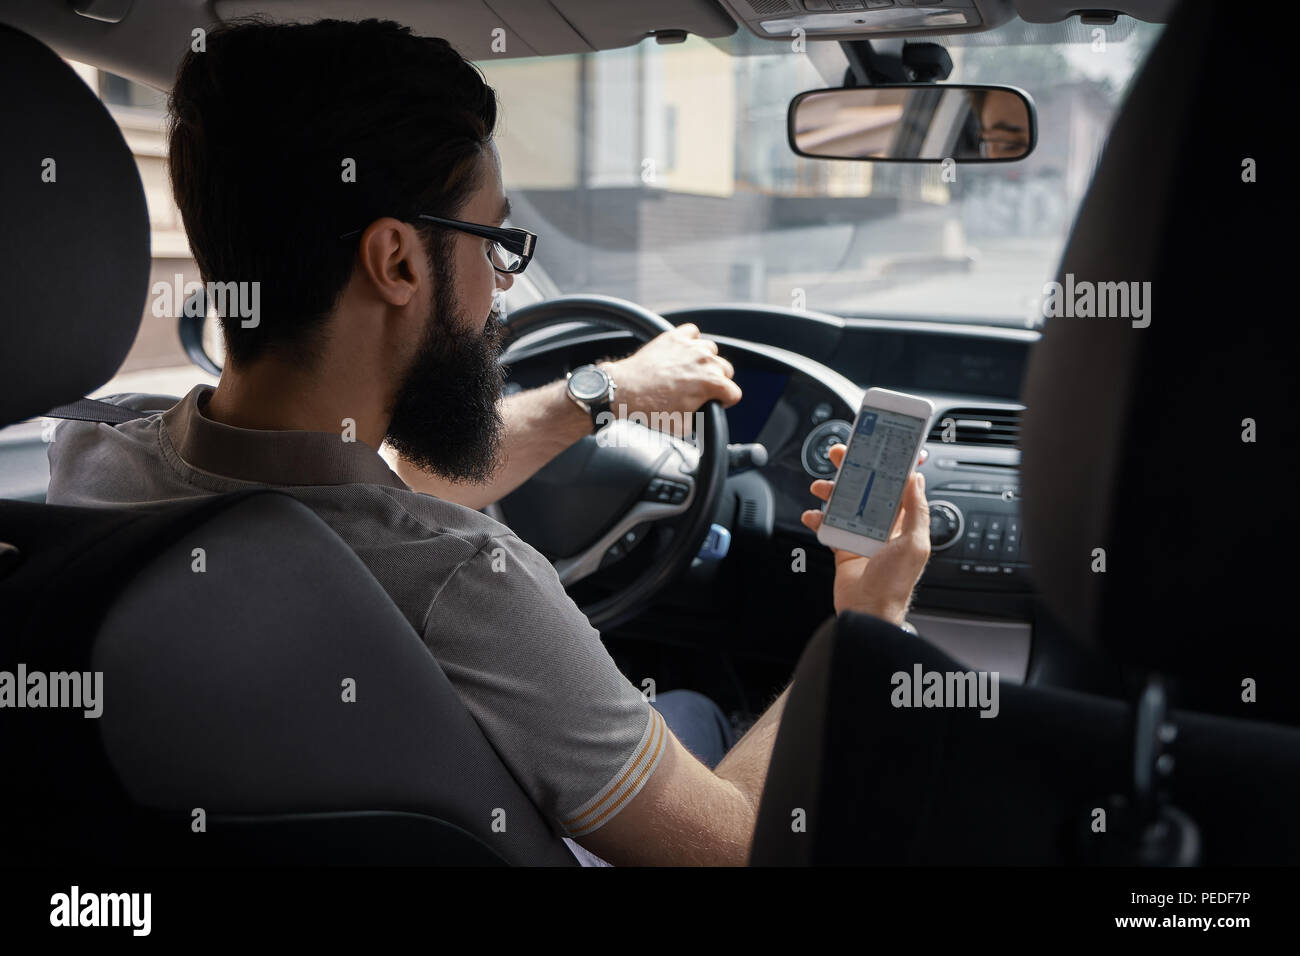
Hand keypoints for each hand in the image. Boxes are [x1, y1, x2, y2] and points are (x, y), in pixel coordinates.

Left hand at [604, 324, 741, 432]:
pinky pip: (692, 333)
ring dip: (704, 361)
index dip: (725, 402)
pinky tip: (683, 353)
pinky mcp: (673, 337)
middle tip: (700, 391)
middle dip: (717, 381)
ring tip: (690, 372)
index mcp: (712, 383)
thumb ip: (702, 420)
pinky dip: (691, 341)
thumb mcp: (683, 427)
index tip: (715, 403)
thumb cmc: (650, 411)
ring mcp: (689, 346)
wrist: (624, 393)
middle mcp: (704, 361)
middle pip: (726, 370)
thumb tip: (704, 419)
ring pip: (710, 350)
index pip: (733, 393)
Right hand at [799, 444, 930, 627]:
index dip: (890, 466)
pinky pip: (827, 526)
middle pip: (867, 488)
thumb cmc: (895, 584)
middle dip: (853, 469)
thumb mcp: (914, 543)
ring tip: (819, 486)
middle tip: (840, 455)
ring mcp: (861, 534)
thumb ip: (916, 510)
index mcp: (904, 522)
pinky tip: (812, 516)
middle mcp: (883, 525)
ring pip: (844, 502)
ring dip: (830, 492)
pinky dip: (817, 519)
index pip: (899, 485)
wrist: (868, 611)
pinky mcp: (842, 546)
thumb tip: (917, 480)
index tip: (880, 447)